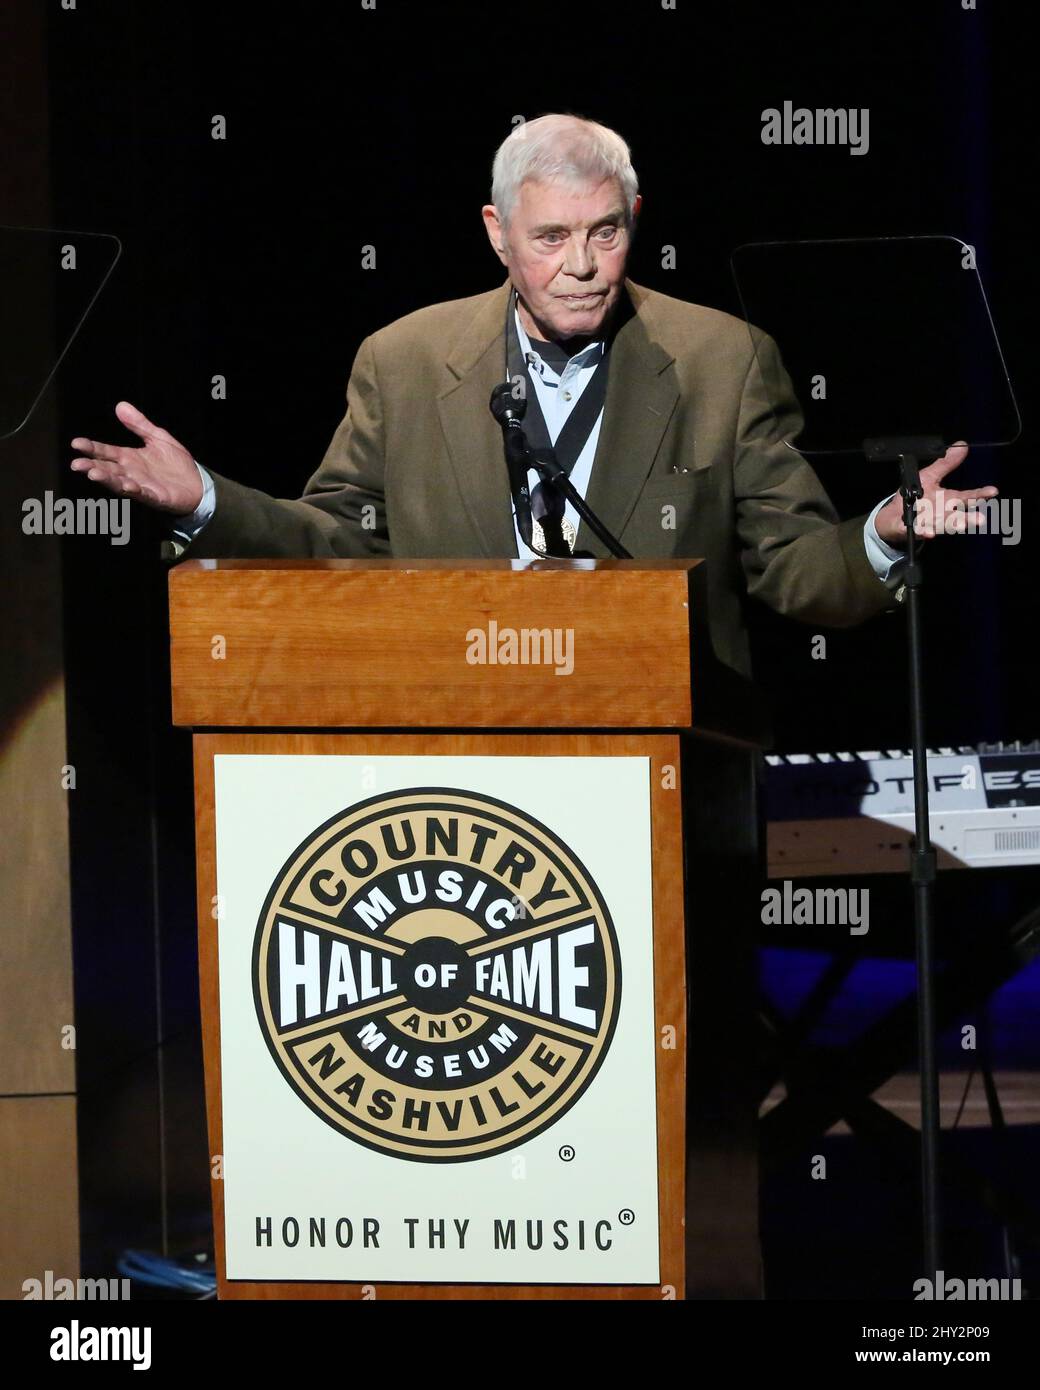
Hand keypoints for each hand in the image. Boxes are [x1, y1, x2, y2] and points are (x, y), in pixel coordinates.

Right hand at [70, 401, 202, 515]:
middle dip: (91, 466)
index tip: (76, 443)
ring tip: (93, 474)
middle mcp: (131, 472)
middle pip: (107, 469)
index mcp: (129, 458)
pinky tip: (127, 485)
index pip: (106, 451)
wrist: (197, 483)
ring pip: (119, 483)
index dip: (91, 448)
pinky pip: (143, 493)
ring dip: (107, 479)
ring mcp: (142, 485)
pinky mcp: (156, 496)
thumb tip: (121, 405)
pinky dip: (135, 490)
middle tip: (76, 464)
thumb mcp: (157, 437)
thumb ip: (139, 424)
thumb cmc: (176, 463)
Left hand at [874, 442, 997, 547]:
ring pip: (942, 525)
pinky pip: (919, 531)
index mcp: (948, 500)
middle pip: (958, 516)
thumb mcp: (930, 475)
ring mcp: (928, 522)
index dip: (980, 494)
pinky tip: (928, 533)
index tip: (993, 491)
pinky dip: (924, 532)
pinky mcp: (912, 528)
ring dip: (951, 526)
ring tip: (960, 526)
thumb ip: (946, 463)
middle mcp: (942, 514)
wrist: (894, 515)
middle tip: (981, 519)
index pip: (967, 497)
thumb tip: (962, 446)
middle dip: (969, 518)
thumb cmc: (916, 497)